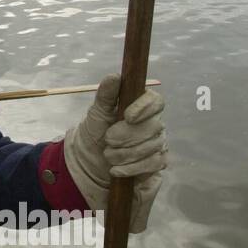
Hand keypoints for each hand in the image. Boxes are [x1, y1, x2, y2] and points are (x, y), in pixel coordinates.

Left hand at [62, 74, 166, 232]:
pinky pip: (154, 165)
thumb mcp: (96, 113)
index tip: (127, 116)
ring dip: (126, 154)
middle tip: (108, 140)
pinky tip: (116, 170)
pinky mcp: (157, 163)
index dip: (144, 108)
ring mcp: (158, 144)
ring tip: (108, 155)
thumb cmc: (95, 133)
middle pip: (154, 127)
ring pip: (153, 147)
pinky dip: (132, 168)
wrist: (89, 162)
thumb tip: (115, 76)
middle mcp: (154, 124)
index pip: (156, 101)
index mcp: (142, 106)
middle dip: (128, 136)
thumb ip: (106, 95)